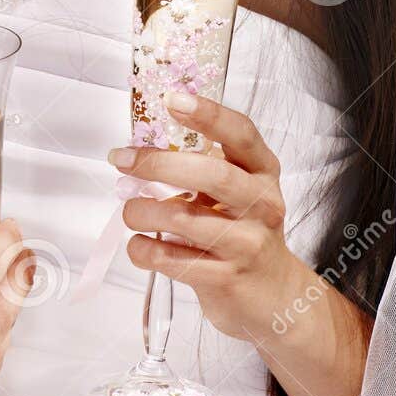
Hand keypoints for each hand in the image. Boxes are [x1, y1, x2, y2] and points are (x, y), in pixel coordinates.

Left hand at [111, 90, 307, 340]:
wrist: (274, 296)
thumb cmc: (243, 231)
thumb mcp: (237, 192)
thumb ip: (202, 167)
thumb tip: (138, 148)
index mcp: (262, 172)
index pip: (241, 134)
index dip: (208, 114)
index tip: (171, 99)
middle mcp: (262, 204)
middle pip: (214, 175)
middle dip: (159, 164)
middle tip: (122, 160)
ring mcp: (248, 244)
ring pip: (185, 219)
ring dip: (142, 212)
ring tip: (130, 211)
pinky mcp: (227, 279)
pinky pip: (172, 259)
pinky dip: (143, 250)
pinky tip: (139, 245)